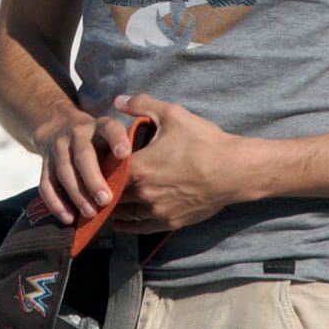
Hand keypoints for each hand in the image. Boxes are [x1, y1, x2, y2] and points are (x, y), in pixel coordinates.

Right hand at [33, 107, 136, 224]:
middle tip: (106, 200)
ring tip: (90, 214)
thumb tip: (138, 186)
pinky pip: (46, 184)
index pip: (110, 129)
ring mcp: (58, 148)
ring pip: (64, 171)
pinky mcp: (44, 163)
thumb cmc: (97, 141)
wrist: (58, 127)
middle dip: (93, 179)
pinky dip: (56, 203)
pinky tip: (68, 218)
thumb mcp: (111, 138)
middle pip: (83, 155)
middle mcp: (77, 134)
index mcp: (100, 126)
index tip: (125, 154)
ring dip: (77, 195)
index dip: (117, 140)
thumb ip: (122, 155)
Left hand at [107, 97, 245, 230]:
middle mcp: (144, 193)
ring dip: (113, 206)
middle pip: (112, 194)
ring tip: (104, 200)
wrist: (234, 170)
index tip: (93, 163)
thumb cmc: (204, 141)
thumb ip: (141, 105)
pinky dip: (127, 225)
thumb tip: (118, 100)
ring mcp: (157, 211)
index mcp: (139, 168)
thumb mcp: (172, 114)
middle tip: (94, 183)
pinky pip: (140, 228)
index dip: (99, 167)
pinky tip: (119, 222)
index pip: (106, 171)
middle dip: (103, 188)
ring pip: (123, 213)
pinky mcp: (170, 222)